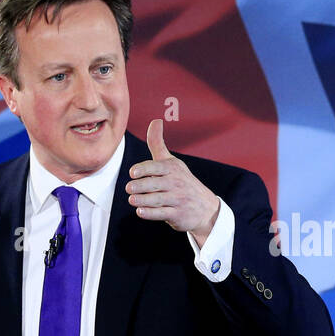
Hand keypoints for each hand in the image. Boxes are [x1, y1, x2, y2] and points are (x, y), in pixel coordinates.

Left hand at [126, 119, 219, 244]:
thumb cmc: (182, 182)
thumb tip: (156, 120)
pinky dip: (150, 213)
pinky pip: (162, 214)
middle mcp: (176, 183)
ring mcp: (177, 199)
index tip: (133, 173)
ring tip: (132, 200)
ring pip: (157, 199)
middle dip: (140, 186)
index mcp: (172, 168)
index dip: (144, 170)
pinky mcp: (177, 215)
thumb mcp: (172, 162)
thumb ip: (158, 143)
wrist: (205, 208)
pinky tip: (140, 211)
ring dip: (143, 200)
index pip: (156, 167)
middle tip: (129, 188)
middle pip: (154, 184)